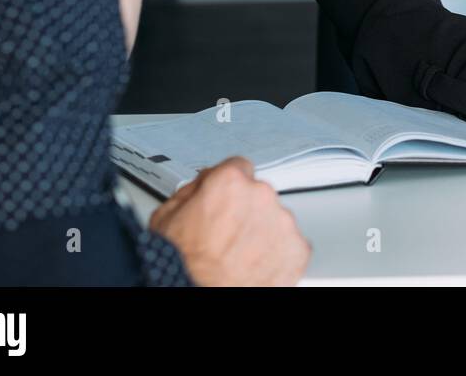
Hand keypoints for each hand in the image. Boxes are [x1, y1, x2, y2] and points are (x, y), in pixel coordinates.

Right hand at [148, 156, 310, 285]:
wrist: (196, 297)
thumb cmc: (181, 265)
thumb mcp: (167, 217)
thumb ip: (192, 189)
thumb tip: (206, 182)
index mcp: (230, 183)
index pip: (239, 168)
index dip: (229, 186)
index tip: (227, 199)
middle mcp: (261, 197)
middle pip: (258, 195)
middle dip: (245, 211)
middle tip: (226, 235)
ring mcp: (283, 224)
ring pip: (275, 220)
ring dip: (261, 233)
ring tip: (238, 256)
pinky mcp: (298, 250)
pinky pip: (289, 245)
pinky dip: (276, 254)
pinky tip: (253, 266)